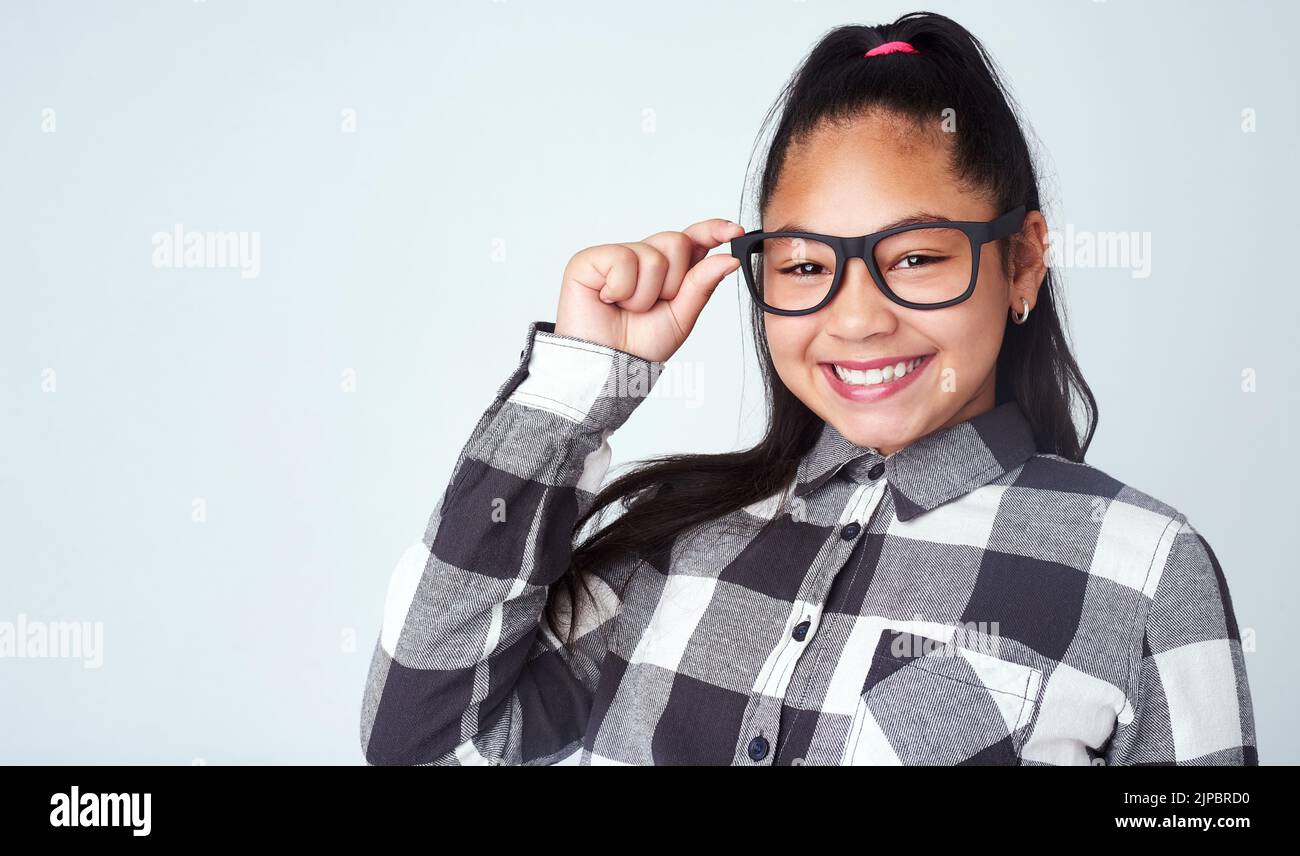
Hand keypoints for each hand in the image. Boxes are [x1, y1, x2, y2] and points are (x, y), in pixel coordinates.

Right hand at [554, 218, 744, 362]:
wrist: (608, 367)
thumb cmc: (640, 345)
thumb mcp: (683, 316)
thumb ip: (703, 284)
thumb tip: (729, 258)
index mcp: (668, 269)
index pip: (693, 238)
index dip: (713, 230)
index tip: (734, 232)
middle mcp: (643, 257)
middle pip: (677, 241)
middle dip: (672, 281)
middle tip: (652, 305)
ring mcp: (615, 256)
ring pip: (652, 255)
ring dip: (645, 294)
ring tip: (627, 308)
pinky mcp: (589, 259)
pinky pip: (623, 259)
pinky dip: (621, 289)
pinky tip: (608, 300)